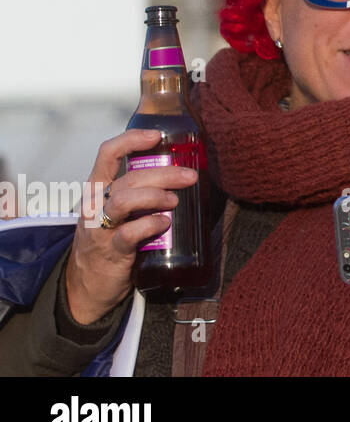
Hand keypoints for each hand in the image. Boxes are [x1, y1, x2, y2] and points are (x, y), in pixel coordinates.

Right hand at [64, 130, 197, 324]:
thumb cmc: (109, 239)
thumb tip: (182, 175)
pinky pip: (129, 233)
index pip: (108, 153)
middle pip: (129, 178)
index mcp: (98, 189)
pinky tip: (164, 223)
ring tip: (175, 200)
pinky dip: (150, 224)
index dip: (131, 139)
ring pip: (125, 200)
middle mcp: (96, 204)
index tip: (157, 135)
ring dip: (155, 196)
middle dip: (164, 173)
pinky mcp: (110, 252)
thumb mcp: (116, 211)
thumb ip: (139, 192)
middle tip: (190, 176)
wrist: (86, 285)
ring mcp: (100, 228)